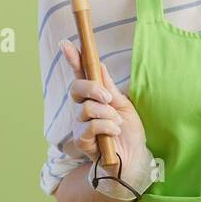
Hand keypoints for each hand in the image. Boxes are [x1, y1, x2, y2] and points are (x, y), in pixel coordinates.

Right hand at [60, 41, 153, 196]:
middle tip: (108, 98)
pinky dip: (106, 127)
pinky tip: (114, 133)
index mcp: (95, 97)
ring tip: (117, 124)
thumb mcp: (123, 105)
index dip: (73, 59)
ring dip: (106, 114)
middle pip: (76, 88)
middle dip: (92, 89)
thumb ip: (108, 88)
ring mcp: (81, 125)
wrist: (134, 158)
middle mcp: (84, 109)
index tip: (66, 43)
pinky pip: (90, 127)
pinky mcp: (82, 142)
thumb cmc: (129, 132)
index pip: (81, 75)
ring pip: (86, 109)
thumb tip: (99, 65)